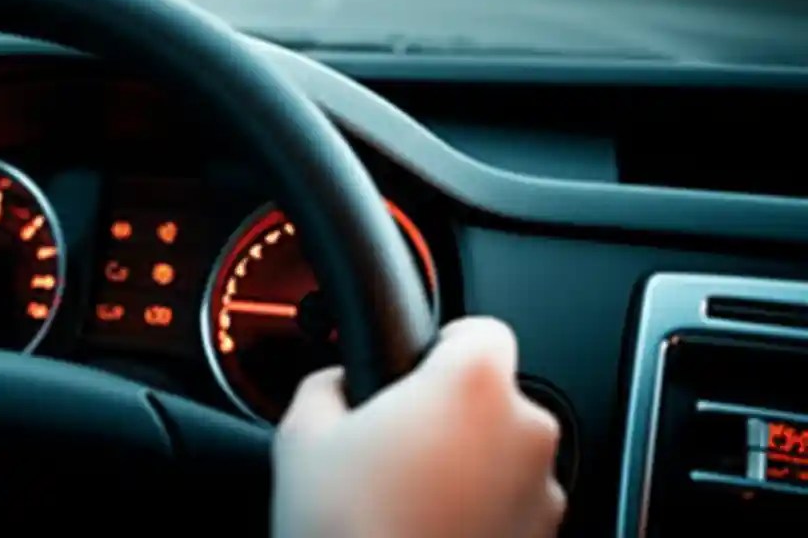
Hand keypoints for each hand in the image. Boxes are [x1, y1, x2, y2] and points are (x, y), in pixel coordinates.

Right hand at [274, 317, 565, 537]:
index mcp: (473, 383)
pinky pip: (512, 509)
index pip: (480, 329)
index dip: (442, 345)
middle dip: (449, 415)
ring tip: (405, 501)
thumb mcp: (301, 434)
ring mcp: (544, 496)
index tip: (413, 371)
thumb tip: (339, 385)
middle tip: (392, 448)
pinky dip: (481, 514)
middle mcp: (525, 432)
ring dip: (468, 468)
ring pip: (504, 457)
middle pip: (492, 397)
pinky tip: (426, 533)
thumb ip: (329, 384)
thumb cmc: (344, 528)